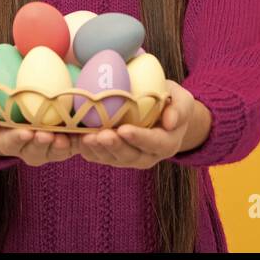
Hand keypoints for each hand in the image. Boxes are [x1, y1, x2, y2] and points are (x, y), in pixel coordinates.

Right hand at [0, 102, 79, 166]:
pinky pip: (74, 145)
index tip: (25, 132)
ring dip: (60, 146)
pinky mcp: (67, 145)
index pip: (11, 142)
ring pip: (55, 152)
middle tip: (46, 135)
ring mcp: (48, 149)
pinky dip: (78, 141)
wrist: (27, 109)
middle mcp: (29, 149)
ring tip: (63, 138)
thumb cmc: (6, 106)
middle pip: (35, 151)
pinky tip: (83, 134)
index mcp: (9, 140)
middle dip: (41, 144)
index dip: (18, 138)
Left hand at [78, 80, 193, 169]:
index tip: (125, 129)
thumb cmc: (170, 102)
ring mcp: (128, 158)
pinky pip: (99, 157)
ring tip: (84, 137)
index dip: (139, 138)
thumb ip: (180, 108)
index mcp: (166, 143)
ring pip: (112, 159)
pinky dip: (87, 149)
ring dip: (98, 150)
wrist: (160, 112)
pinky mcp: (112, 155)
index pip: (154, 143)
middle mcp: (147, 156)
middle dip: (114, 146)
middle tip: (100, 135)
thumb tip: (171, 121)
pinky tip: (76, 138)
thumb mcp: (182, 100)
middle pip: (130, 156)